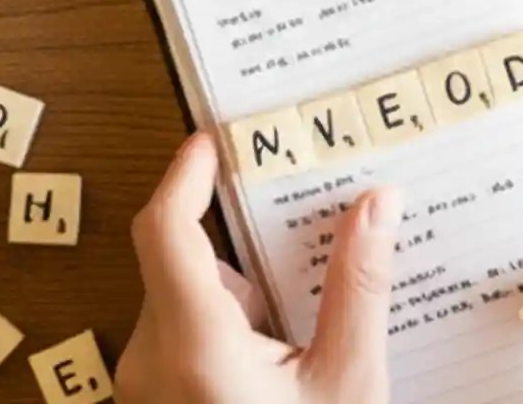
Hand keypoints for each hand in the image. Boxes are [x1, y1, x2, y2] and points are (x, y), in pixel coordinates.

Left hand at [115, 132, 402, 403]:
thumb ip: (359, 292)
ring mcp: (144, 385)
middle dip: (240, 250)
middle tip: (296, 233)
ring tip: (298, 322)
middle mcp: (151, 361)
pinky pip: (178, 338)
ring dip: (235, 297)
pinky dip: (223, 329)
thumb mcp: (346, 384)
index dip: (185, 176)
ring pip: (181, 302)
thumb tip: (378, 205)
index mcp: (196, 347)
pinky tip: (277, 356)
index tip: (211, 143)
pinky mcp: (152, 400)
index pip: (166, 232)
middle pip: (181, 265)